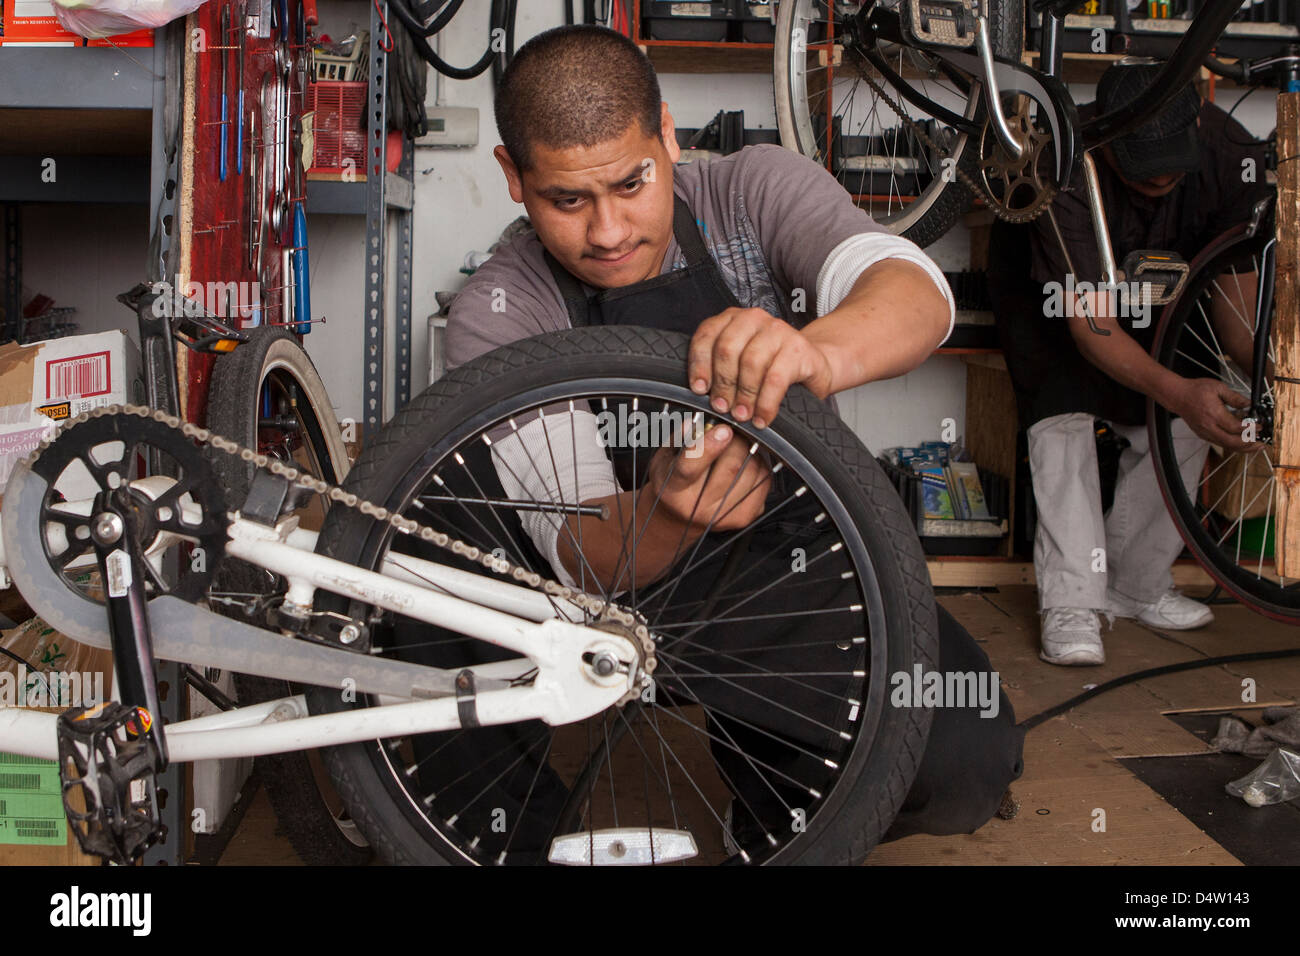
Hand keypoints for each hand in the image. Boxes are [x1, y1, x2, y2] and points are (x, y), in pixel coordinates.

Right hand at [645, 422, 771, 533]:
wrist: (680, 517)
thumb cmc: (673, 481)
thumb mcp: (666, 457)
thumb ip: (680, 439)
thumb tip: (693, 424)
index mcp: (674, 490)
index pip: (690, 468)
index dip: (709, 446)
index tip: (723, 429)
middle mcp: (698, 508)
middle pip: (731, 466)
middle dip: (736, 441)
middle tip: (729, 433)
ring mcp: (723, 516)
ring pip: (751, 471)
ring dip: (747, 452)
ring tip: (733, 450)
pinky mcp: (744, 518)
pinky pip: (763, 480)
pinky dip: (758, 466)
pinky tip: (743, 465)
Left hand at [688, 308, 832, 427]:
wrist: (812, 365)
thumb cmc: (770, 367)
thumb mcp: (739, 364)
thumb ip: (719, 370)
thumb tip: (700, 395)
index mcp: (733, 319)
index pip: (706, 335)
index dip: (699, 364)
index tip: (699, 389)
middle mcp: (754, 318)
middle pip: (727, 349)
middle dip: (722, 383)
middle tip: (721, 407)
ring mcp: (778, 330)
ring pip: (751, 363)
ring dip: (744, 395)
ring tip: (742, 415)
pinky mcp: (798, 348)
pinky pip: (776, 378)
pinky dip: (766, 403)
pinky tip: (762, 418)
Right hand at [1171, 378, 1252, 451]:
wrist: (1177, 396)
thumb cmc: (1195, 390)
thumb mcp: (1218, 387)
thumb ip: (1235, 397)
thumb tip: (1249, 404)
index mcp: (1214, 414)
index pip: (1236, 427)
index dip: (1250, 428)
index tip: (1260, 426)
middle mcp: (1209, 426)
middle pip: (1232, 442)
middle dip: (1249, 444)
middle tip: (1261, 443)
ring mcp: (1205, 432)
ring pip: (1226, 446)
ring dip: (1242, 448)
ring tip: (1254, 447)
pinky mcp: (1203, 434)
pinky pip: (1220, 444)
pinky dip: (1232, 445)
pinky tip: (1241, 443)